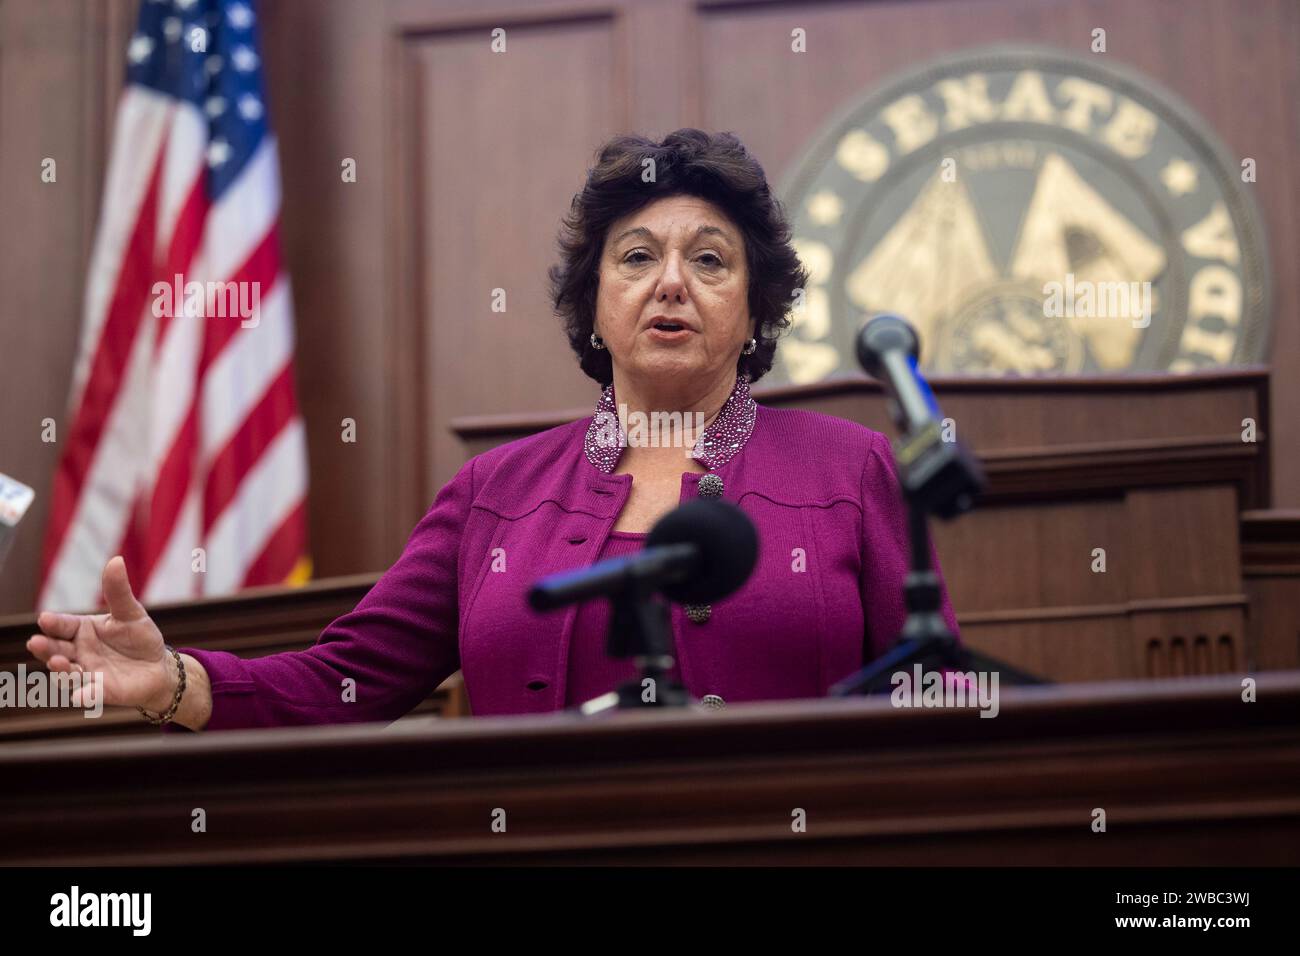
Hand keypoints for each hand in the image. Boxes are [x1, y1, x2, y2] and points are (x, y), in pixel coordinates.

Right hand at [27, 556, 173, 711]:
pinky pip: (90, 694)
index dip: (54, 623)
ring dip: (59, 670)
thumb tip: (116, 560)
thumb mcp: (130, 613)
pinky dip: (84, 695)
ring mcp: (87, 673)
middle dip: (46, 647)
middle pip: (56, 649)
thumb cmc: (139, 638)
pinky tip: (80, 695)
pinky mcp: (101, 692)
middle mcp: (78, 653)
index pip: (63, 625)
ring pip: (67, 673)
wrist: (158, 667)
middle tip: (36, 642)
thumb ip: (118, 591)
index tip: (45, 619)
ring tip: (57, 662)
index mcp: (81, 630)